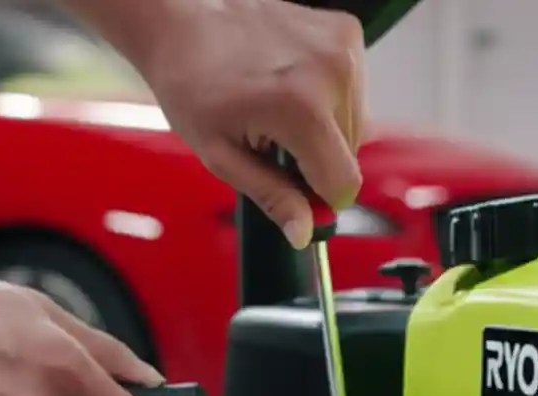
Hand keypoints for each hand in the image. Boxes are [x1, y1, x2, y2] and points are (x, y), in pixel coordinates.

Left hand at [138, 0, 366, 248]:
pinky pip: (353, 90)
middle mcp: (332, 73)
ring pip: (356, 123)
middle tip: (271, 141)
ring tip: (277, 110)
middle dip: (317, 160)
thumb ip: (271, 196)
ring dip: (325, 130)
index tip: (293, 191)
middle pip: (351, 154)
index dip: (319, 199)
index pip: (343, 183)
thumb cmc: (191, 83)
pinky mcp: (346, 31)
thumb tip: (304, 233)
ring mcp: (343, 47)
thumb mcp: (221, 155)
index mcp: (302, 108)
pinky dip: (328, 97)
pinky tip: (290, 85)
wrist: (182, 18)